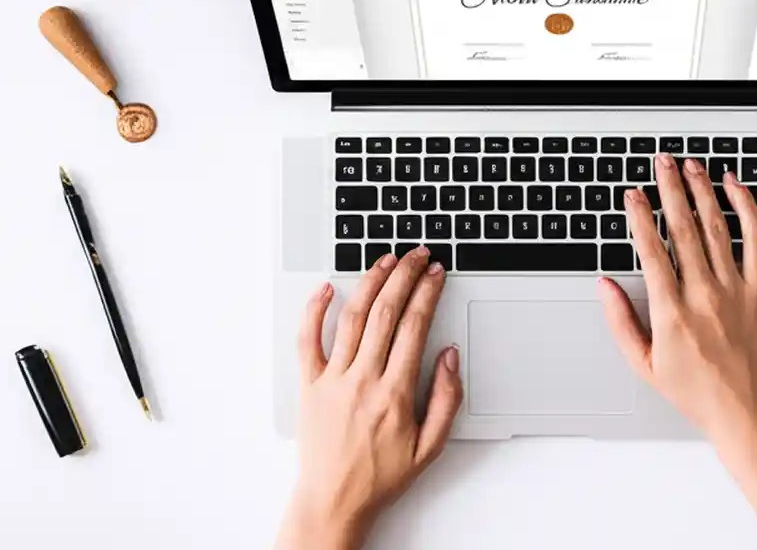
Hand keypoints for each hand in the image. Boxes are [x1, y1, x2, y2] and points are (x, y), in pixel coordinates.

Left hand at [277, 247, 461, 549]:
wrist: (333, 500)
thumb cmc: (380, 477)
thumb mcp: (431, 446)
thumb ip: (446, 398)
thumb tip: (448, 355)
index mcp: (395, 393)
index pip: (415, 327)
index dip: (428, 293)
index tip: (436, 273)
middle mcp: (363, 380)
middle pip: (386, 313)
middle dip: (404, 276)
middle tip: (416, 256)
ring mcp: (333, 380)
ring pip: (352, 318)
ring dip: (370, 283)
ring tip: (385, 261)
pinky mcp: (309, 385)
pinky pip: (307, 340)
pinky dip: (314, 310)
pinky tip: (326, 287)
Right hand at [598, 154, 756, 448]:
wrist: (746, 411)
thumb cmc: (697, 393)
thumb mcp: (644, 365)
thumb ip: (621, 322)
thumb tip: (605, 286)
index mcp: (672, 313)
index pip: (652, 251)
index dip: (640, 217)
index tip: (633, 195)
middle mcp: (704, 295)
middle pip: (684, 229)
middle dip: (670, 190)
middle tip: (662, 163)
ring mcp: (735, 290)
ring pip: (717, 228)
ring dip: (702, 191)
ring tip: (692, 166)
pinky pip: (756, 241)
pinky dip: (746, 210)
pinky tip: (736, 189)